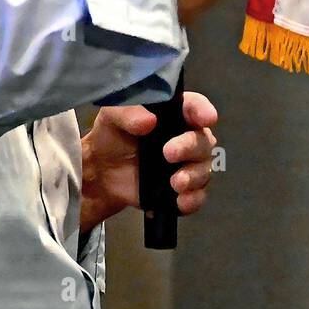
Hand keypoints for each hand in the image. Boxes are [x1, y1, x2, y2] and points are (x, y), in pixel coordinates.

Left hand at [80, 91, 218, 233]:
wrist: (101, 174)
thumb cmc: (111, 137)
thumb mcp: (111, 117)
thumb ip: (127, 113)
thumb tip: (149, 121)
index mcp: (173, 115)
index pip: (194, 107)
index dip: (203, 110)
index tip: (207, 118)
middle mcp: (186, 138)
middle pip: (203, 140)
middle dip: (190, 147)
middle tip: (169, 153)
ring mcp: (186, 166)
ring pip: (204, 169)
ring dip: (193, 176)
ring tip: (175, 183)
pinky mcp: (182, 191)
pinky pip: (198, 196)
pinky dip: (193, 199)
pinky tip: (180, 201)